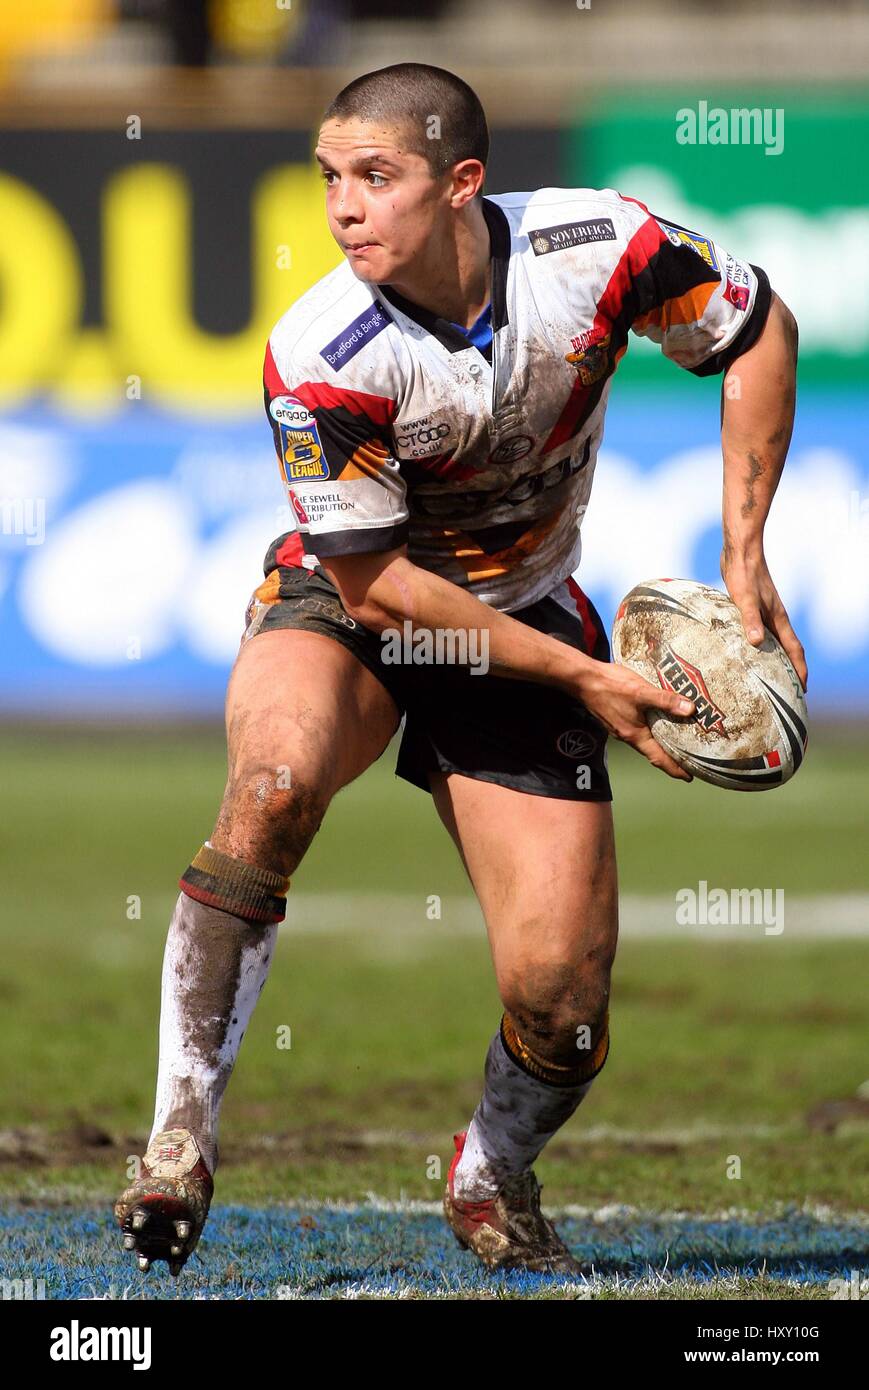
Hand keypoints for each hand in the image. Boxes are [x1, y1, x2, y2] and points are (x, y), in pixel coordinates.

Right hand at [578, 659, 695, 781]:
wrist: (582, 680)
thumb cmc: (610, 686)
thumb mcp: (641, 692)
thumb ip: (665, 700)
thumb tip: (690, 709)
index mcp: (635, 735)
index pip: (658, 758)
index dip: (674, 769)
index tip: (688, 777)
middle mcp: (627, 735)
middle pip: (652, 752)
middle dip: (670, 757)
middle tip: (688, 760)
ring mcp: (620, 727)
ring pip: (645, 740)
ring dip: (660, 743)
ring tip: (675, 740)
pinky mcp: (616, 717)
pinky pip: (637, 729)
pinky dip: (650, 730)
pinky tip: (655, 720)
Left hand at [721, 548, 807, 690]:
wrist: (741, 551)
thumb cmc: (744, 574)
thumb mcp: (745, 599)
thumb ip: (750, 620)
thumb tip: (757, 643)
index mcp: (778, 618)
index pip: (794, 650)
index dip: (799, 670)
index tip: (803, 689)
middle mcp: (774, 617)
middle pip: (786, 649)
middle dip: (789, 669)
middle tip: (787, 689)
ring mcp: (763, 611)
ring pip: (772, 640)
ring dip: (774, 657)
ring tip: (768, 675)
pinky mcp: (751, 606)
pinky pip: (758, 631)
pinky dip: (757, 643)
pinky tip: (745, 649)